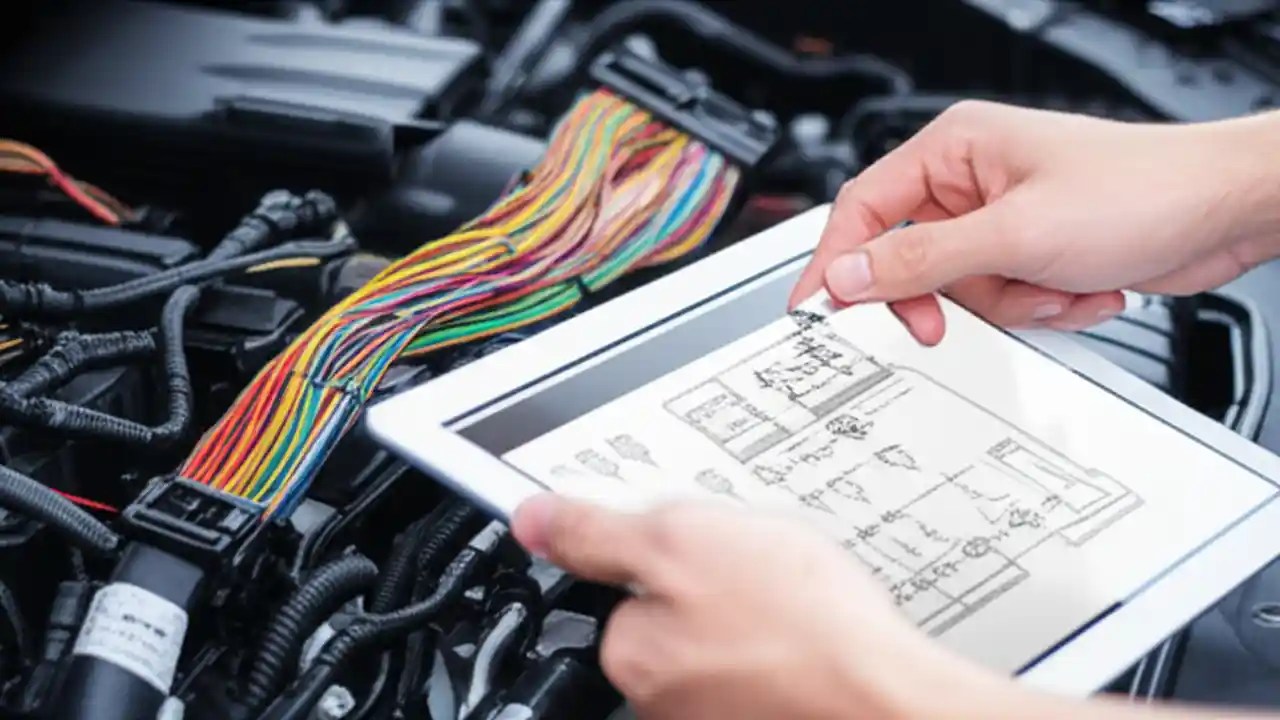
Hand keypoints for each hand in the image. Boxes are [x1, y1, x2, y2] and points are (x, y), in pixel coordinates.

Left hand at [510, 494, 1004, 719]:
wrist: (891, 698)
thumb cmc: (802, 625)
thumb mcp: (683, 538)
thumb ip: (598, 530)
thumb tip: (533, 519)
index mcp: (631, 650)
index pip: (615, 583)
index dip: (659, 547)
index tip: (700, 547)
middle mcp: (660, 699)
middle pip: (666, 615)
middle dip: (704, 582)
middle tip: (756, 563)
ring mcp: (712, 713)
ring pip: (717, 639)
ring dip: (746, 611)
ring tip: (794, 599)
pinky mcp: (761, 712)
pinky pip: (758, 665)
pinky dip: (780, 644)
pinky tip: (813, 631)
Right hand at [790, 101, 1279, 343]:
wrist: (1225, 213)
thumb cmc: (1140, 190)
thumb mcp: (1013, 234)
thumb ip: (920, 260)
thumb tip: (848, 275)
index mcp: (953, 150)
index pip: (864, 209)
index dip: (836, 262)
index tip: (816, 309)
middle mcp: (971, 182)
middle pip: (911, 261)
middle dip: (948, 296)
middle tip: (947, 319)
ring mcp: (1003, 221)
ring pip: (961, 292)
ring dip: (1013, 303)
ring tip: (1057, 283)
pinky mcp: (1033, 254)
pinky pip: (1004, 302)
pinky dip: (1042, 307)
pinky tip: (1082, 286)